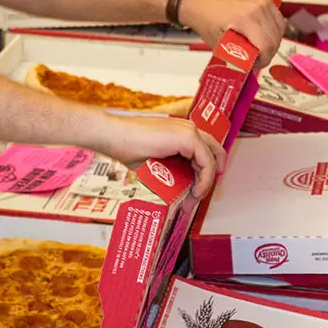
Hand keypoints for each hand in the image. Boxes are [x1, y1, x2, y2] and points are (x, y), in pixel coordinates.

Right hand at [102, 115, 226, 198]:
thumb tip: (178, 188)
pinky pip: (207, 163)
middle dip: (208, 178)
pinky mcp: (189, 138)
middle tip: (197, 197)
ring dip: (205, 183)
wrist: (115, 137)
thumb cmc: (127, 147)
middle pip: (212, 154)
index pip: (203, 151)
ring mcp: (190, 131)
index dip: (204, 171)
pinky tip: (195, 192)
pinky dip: (204, 180)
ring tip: (192, 200)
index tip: (197, 189)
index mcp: (180, 131)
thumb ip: (169, 170)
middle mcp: (188, 128)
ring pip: (211, 160)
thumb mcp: (155, 162)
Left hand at [179, 0, 284, 67]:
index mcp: (245, 18)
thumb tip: (252, 68)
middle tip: (256, 61)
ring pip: (278, 31)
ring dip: (271, 44)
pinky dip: (273, 32)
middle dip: (267, 54)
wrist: (202, 4)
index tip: (255, 66)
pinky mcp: (265, 0)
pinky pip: (278, 21)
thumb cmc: (207, 22)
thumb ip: (239, 58)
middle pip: (274, 39)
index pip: (266, 46)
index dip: (263, 61)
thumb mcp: (220, 46)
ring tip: (258, 50)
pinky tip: (263, 38)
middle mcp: (258, 8)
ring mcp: (263, 1)